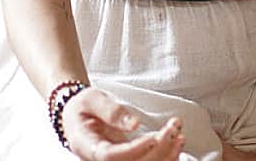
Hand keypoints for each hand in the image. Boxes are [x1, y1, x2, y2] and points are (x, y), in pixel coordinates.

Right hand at [63, 87, 184, 160]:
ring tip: (178, 134)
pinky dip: (166, 156)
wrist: (77, 116)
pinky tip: (177, 142)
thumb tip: (133, 124)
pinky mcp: (128, 159)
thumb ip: (111, 110)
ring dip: (165, 154)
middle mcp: (100, 159)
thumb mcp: (92, 99)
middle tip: (172, 128)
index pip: (110, 156)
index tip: (154, 137)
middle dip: (157, 150)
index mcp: (87, 146)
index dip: (134, 149)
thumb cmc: (83, 107)